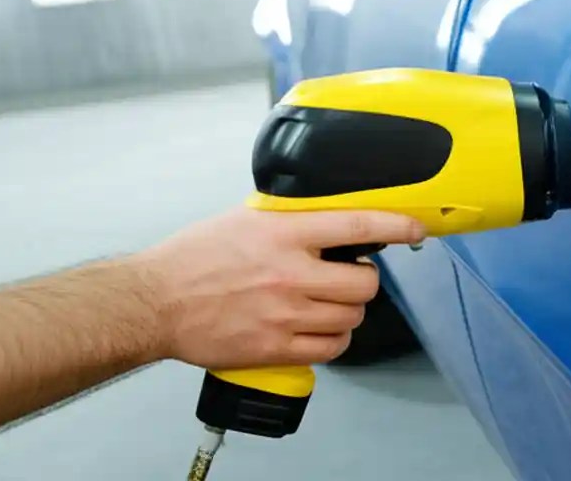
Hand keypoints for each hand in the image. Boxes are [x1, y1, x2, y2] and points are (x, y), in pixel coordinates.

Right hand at [130, 207, 425, 368]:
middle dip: (364, 281)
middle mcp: (290, 274)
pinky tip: (320, 330)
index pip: (357, 224)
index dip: (396, 225)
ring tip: (328, 304)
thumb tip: (328, 220)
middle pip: (364, 284)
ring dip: (348, 312)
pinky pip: (331, 349)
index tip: (416, 227)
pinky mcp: (275, 347)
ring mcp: (284, 314)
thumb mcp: (246, 220)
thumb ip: (290, 221)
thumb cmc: (195, 258)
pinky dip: (334, 341)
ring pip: (351, 318)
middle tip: (348, 278)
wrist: (154, 301)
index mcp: (284, 234)